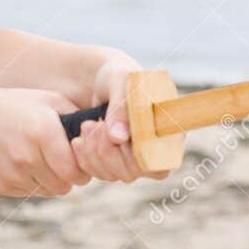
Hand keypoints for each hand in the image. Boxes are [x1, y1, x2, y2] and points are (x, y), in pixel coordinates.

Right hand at [0, 86, 89, 198]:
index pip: (77, 171)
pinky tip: (23, 163)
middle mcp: (28, 156)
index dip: (83, 167)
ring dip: (51, 181)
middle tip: (65, 162)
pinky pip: (28, 192)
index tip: (80, 159)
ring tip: (43, 160)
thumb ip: (77, 118)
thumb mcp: (49, 100)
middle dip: (69, 176)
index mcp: (44, 134)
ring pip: (48, 192)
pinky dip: (32, 183)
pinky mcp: (1, 185)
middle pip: (65, 185)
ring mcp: (13, 173)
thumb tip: (103, 136)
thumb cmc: (14, 104)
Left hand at [71, 52, 172, 184]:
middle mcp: (153, 149)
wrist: (97, 78)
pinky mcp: (112, 161)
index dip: (136, 155)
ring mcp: (132, 158)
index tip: (116, 135)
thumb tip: (119, 138)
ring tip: (87, 125)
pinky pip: (98, 173)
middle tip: (96, 125)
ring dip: (94, 152)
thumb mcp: (120, 80)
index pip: (161, 163)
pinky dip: (84, 158)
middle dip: (108, 151)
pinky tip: (79, 140)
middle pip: (133, 172)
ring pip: (114, 175)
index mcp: (168, 130)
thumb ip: (122, 106)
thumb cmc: (117, 74)